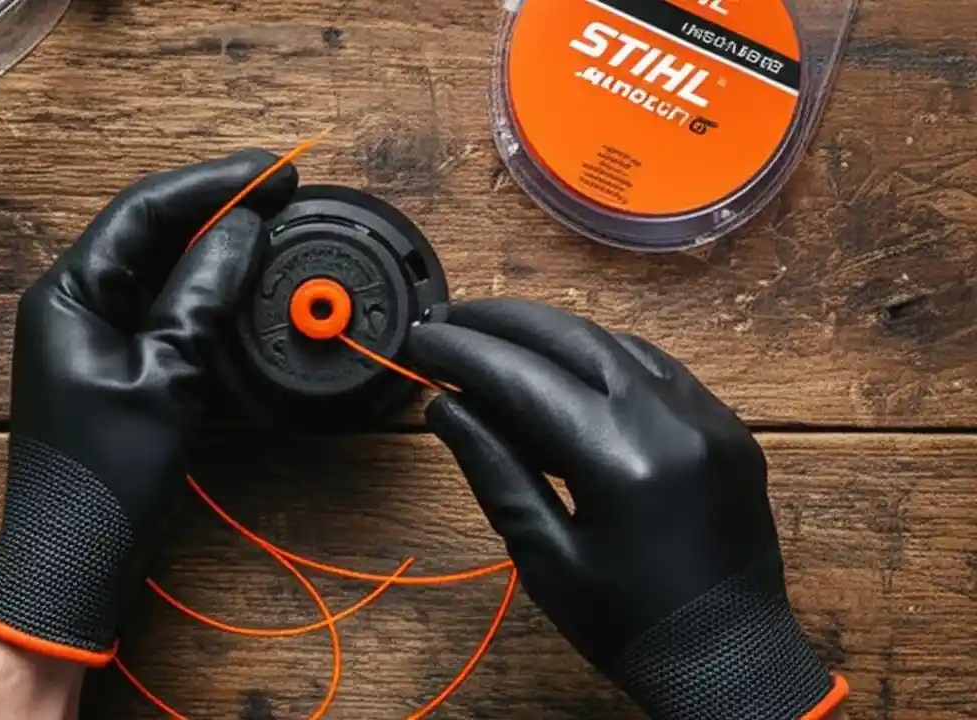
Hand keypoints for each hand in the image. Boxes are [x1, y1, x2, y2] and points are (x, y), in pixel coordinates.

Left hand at [0, 150, 298, 665]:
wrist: (74, 559)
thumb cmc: (106, 477)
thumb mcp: (167, 377)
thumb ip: (202, 295)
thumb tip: (242, 229)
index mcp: (69, 292)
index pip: (144, 210)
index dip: (213, 183)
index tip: (273, 169)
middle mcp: (74, 301)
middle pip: (151, 230)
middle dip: (217, 207)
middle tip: (281, 190)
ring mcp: (93, 332)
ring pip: (161, 267)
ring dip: (214, 246)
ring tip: (272, 226)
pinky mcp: (115, 362)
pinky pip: (163, 307)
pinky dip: (205, 292)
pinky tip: (244, 284)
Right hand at [407, 300, 841, 718]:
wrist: (728, 659)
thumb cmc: (624, 622)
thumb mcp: (543, 556)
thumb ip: (494, 469)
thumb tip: (444, 405)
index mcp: (621, 461)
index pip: (525, 379)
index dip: (465, 354)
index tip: (421, 339)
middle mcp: (670, 420)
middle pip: (572, 340)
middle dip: (503, 323)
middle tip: (449, 321)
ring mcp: (707, 415)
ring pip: (616, 344)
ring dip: (551, 334)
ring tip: (495, 338)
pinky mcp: (726, 424)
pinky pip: (655, 368)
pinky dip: (601, 355)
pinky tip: (564, 363)